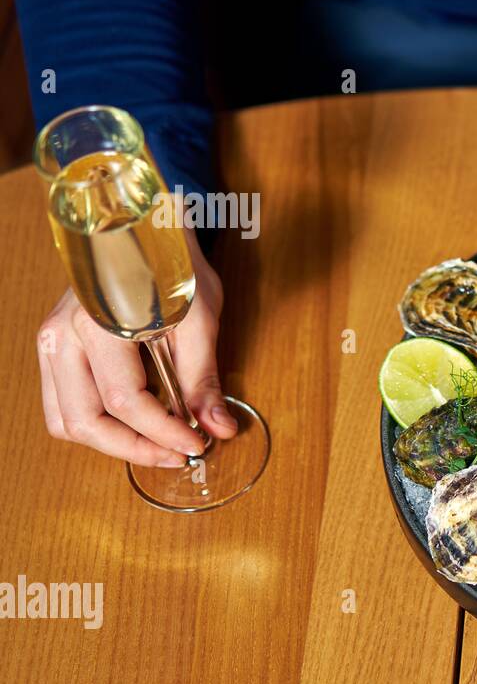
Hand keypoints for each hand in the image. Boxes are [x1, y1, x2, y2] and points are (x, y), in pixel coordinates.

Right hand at [37, 238, 236, 466]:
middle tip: (177, 453)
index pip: (125, 400)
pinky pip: (62, 406)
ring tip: (158, 443)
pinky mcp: (52, 350)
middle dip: (134, 448)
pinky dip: (96, 424)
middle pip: (84, 420)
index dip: (163, 432)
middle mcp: (62, 334)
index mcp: (99, 321)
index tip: (196, 444)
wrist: (146, 230)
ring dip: (112, 443)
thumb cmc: (175, 268)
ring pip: (66, 420)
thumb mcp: (200, 320)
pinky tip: (135, 422)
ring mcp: (50, 343)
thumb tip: (220, 428)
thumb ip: (204, 379)